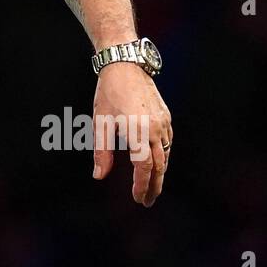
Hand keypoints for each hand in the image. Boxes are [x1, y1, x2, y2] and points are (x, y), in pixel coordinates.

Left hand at [91, 61, 172, 206]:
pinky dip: (163, 156)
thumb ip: (101, 152)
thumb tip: (98, 176)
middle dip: (154, 185)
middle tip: (147, 201)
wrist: (125, 65)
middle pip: (159, 165)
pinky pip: (167, 142)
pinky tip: (156, 163)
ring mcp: (163, 122)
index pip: (144, 166)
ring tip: (151, 187)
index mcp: (138, 130)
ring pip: (165, 154)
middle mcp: (155, 127)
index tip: (139, 198)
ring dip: (159, 172)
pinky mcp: (165, 116)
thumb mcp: (100, 123)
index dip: (142, 185)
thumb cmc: (108, 93)